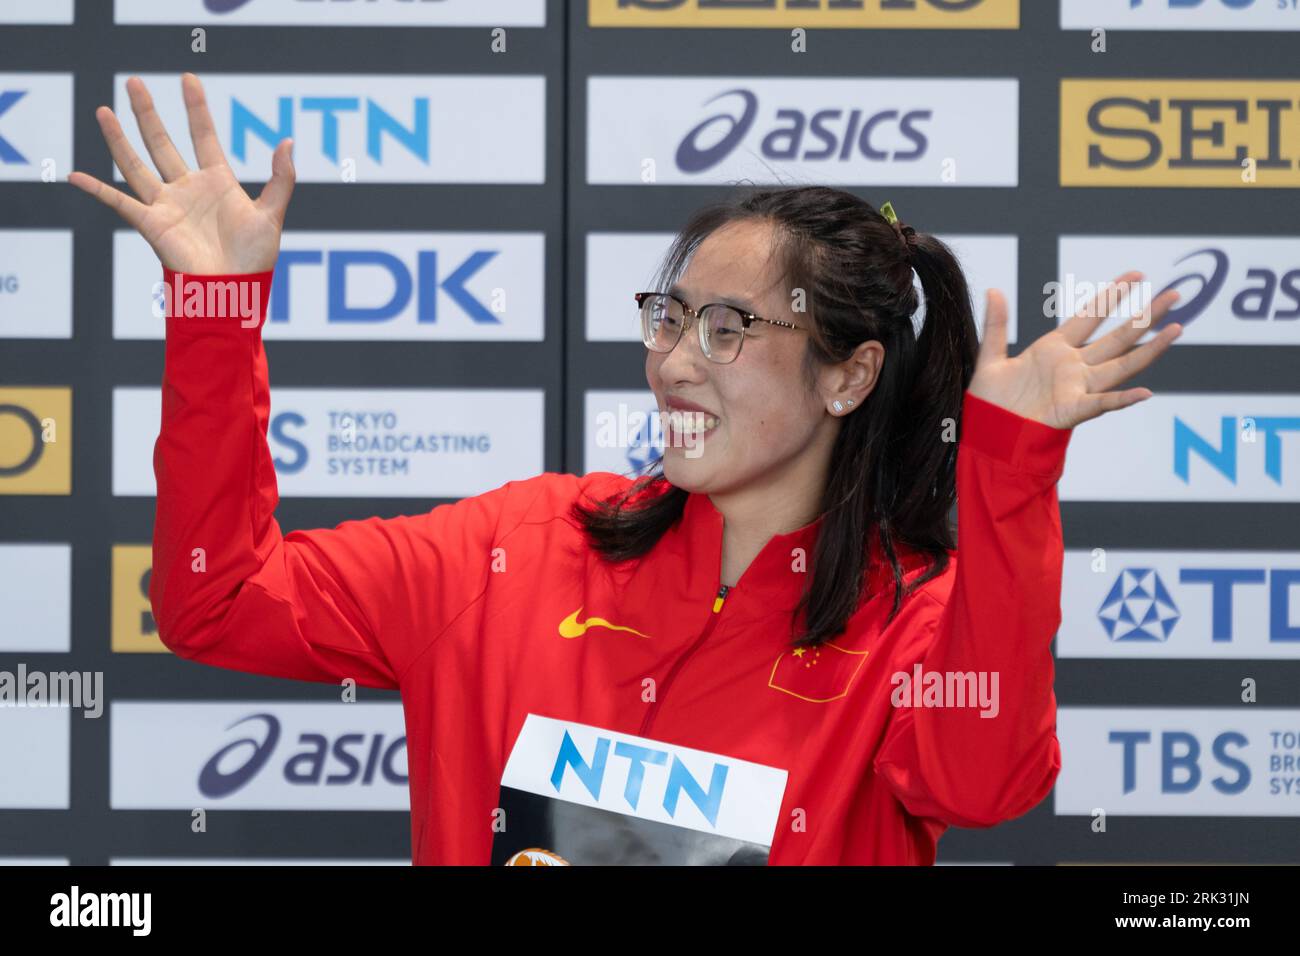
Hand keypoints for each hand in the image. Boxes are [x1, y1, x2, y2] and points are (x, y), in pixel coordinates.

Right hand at [68, 72, 293, 274]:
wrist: (235, 290)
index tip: (188, 78)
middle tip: (134, 81)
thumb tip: (288, 142)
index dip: (196, 108)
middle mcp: (188, 188)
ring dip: (119, 138)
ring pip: (136, 163)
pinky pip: (119, 203)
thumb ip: (281, 179)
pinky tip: (75, 176)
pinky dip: (97, 190)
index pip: (204, 135)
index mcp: (218, 182)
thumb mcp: (272, 214)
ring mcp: (167, 205)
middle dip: (148, 113)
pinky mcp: (152, 224)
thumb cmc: (255, 258)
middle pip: (162, 142)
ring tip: (104, 109)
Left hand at [968, 271, 1182, 429]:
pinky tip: (1144, 393)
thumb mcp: (990, 358)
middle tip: (1174, 295)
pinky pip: (1100, 404)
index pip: (1090, 315)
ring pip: (1120, 365)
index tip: (1138, 274)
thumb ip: (995, 325)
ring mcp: (1075, 388)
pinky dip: (1121, 400)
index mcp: (1054, 349)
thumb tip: (993, 289)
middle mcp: (1072, 366)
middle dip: (1145, 316)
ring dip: (1149, 350)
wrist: (986, 434)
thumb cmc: (991, 401)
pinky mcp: (1070, 411)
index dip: (1113, 294)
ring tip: (1176, 330)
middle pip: (1117, 337)